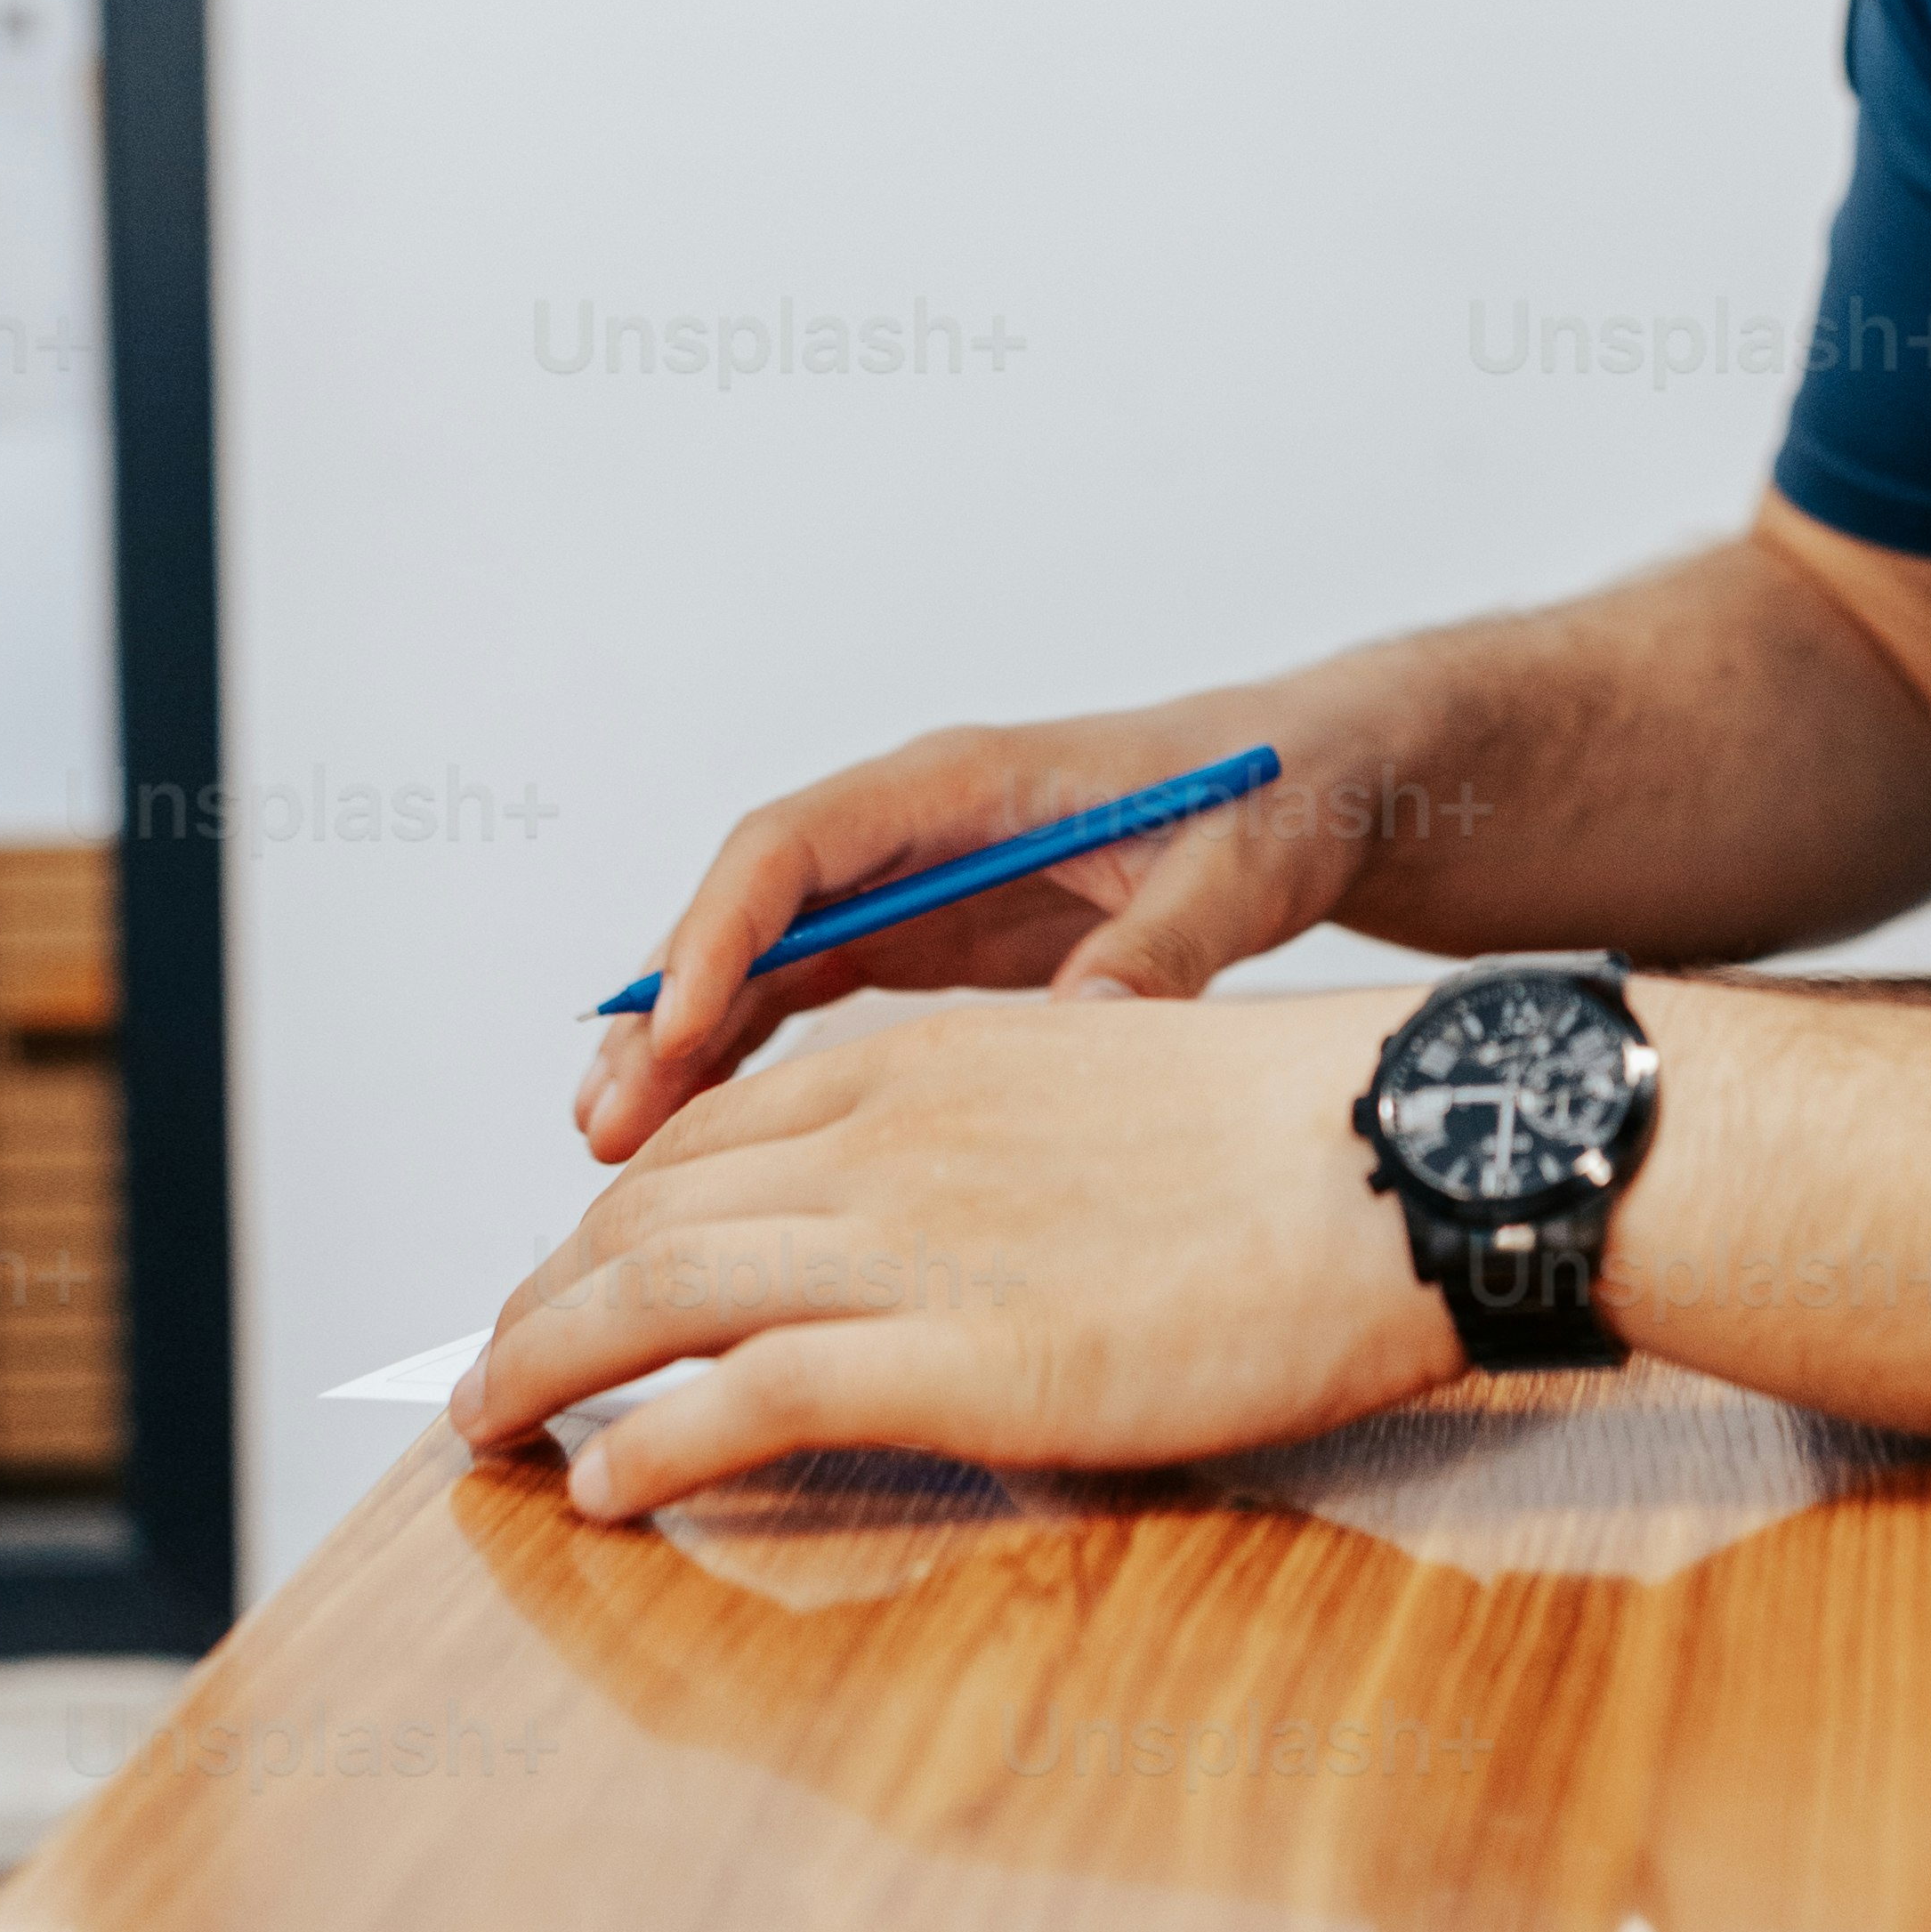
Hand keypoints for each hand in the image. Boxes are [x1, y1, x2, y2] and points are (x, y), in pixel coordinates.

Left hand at [480, 989, 1458, 1518]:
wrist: (1411, 1158)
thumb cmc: (1313, 1148)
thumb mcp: (1120, 1101)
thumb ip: (1017, 1150)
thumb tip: (993, 1229)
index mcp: (934, 1064)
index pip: (714, 1132)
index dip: (621, 1208)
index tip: (582, 1271)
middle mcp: (889, 1138)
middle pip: (649, 1208)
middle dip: (547, 1291)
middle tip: (496, 1367)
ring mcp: (909, 1247)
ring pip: (647, 1298)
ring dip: (540, 1369)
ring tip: (489, 1432)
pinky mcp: (945, 1361)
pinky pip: (729, 1403)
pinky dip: (638, 1448)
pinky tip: (598, 1492)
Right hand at [578, 705, 1359, 1160]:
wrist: (1325, 783)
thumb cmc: (1281, 793)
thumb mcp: (1238, 864)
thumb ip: (1166, 941)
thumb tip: (1091, 1023)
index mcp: (967, 783)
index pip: (800, 842)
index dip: (724, 932)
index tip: (674, 1027)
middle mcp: (917, 827)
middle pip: (750, 909)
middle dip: (667, 1005)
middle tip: (605, 1119)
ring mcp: (914, 885)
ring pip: (762, 961)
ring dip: (684, 1046)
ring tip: (612, 1148)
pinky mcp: (931, 940)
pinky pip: (807, 998)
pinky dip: (745, 1061)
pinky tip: (697, 1145)